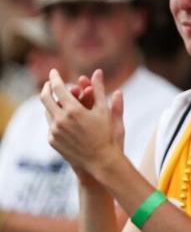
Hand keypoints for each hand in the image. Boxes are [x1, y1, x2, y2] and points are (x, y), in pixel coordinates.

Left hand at [40, 68, 124, 183]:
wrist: (99, 160)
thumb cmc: (105, 134)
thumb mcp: (104, 110)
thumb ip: (99, 90)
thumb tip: (97, 72)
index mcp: (74, 110)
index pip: (58, 88)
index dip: (55, 78)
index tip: (54, 72)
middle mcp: (60, 120)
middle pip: (45, 98)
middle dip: (46, 88)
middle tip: (49, 83)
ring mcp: (54, 131)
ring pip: (47, 111)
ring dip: (51, 103)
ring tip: (58, 99)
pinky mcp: (51, 140)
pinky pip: (50, 124)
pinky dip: (55, 118)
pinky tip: (63, 117)